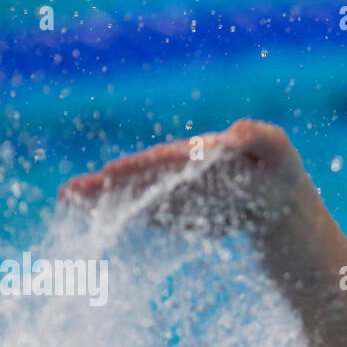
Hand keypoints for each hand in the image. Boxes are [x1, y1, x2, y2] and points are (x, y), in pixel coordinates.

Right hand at [57, 119, 305, 235]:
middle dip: (107, 184)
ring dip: (101, 199)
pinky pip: (142, 214)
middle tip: (71, 189)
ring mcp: (173, 191)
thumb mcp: (279, 152)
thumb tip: (238, 129)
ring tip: (67, 198)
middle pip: (139, 177)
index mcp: (199, 154)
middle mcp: (178, 170)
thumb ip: (264, 138)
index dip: (142, 167)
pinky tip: (86, 217)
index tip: (114, 172)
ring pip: (133, 195)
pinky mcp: (173, 212)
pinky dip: (118, 216)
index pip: (167, 161)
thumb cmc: (279, 170)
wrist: (276, 198)